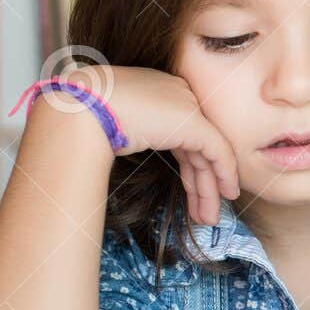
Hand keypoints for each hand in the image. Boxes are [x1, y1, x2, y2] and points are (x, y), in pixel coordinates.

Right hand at [32, 65, 238, 224]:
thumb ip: (136, 134)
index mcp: (157, 92)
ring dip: (209, 189)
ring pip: (208, 153)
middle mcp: (176, 94)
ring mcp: (186, 105)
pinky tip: (226, 194)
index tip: (192, 193)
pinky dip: (225, 174)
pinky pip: (218, 152)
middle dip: (201, 183)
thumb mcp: (118, 125)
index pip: (181, 134)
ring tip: (208, 218)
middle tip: (204, 212)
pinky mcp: (194, 121)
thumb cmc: (85, 117)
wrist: (82, 107)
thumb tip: (129, 146)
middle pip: (195, 146)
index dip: (189, 167)